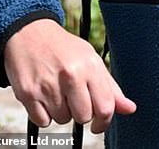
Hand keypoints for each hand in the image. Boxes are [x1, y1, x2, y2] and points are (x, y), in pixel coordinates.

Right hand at [3, 19, 136, 132]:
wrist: (29, 33)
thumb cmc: (63, 47)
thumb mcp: (90, 59)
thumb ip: (110, 87)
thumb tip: (129, 108)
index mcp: (89, 66)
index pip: (105, 108)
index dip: (104, 121)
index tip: (98, 123)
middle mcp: (70, 75)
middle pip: (84, 117)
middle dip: (80, 113)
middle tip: (73, 97)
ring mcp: (48, 85)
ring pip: (62, 120)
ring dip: (61, 111)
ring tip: (57, 90)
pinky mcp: (29, 94)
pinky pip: (43, 122)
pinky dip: (44, 114)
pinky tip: (44, 94)